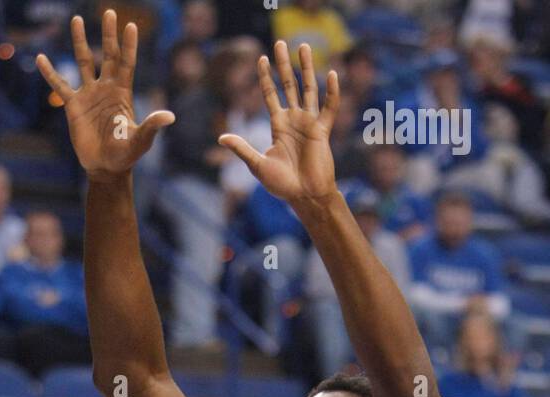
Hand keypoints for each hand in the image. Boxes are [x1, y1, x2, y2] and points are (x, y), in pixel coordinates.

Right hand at [37, 10, 174, 179]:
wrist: (105, 168)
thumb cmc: (125, 155)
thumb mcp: (140, 141)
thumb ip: (152, 126)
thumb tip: (169, 117)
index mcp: (122, 93)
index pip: (127, 63)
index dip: (129, 46)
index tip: (131, 25)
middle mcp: (106, 88)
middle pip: (108, 54)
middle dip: (109, 34)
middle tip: (109, 12)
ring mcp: (89, 94)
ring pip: (84, 61)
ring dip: (80, 40)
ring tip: (77, 19)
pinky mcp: (73, 105)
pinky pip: (59, 84)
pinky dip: (50, 72)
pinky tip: (40, 58)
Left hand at [219, 41, 338, 207]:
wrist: (304, 197)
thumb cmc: (281, 185)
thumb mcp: (257, 165)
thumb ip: (242, 149)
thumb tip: (220, 138)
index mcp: (278, 126)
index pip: (270, 95)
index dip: (265, 77)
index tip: (260, 58)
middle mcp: (294, 120)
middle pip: (288, 85)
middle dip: (283, 64)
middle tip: (280, 42)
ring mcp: (309, 123)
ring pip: (308, 88)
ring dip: (306, 68)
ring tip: (304, 46)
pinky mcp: (322, 131)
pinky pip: (329, 107)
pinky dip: (332, 92)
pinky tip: (332, 74)